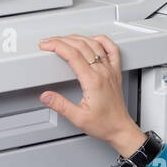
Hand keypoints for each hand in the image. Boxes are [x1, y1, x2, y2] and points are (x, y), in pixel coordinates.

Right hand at [37, 35, 146, 157]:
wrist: (120, 129)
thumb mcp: (78, 118)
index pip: (72, 55)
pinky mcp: (114, 72)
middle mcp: (103, 72)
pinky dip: (100, 40)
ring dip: (77, 38)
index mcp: (93, 81)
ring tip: (63, 39)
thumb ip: (60, 105)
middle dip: (61, 40)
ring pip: (94, 44)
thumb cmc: (103, 124)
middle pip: (81, 45)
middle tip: (48, 41)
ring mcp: (110, 70)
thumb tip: (46, 96)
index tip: (46, 45)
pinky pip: (111, 49)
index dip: (56, 46)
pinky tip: (92, 39)